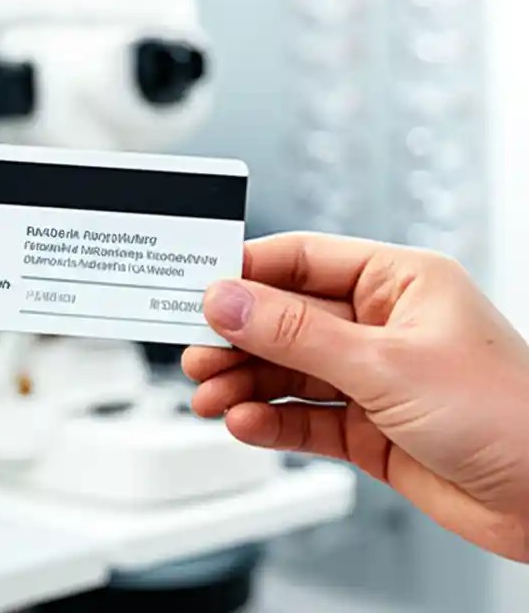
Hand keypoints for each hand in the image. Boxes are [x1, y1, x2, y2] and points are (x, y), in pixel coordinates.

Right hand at [184, 233, 528, 561]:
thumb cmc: (510, 415)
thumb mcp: (385, 364)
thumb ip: (295, 334)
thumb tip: (227, 300)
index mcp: (400, 283)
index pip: (301, 261)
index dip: (244, 274)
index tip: (195, 290)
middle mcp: (383, 326)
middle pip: (283, 320)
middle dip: (236, 339)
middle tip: (196, 356)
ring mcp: (374, 379)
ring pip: (286, 372)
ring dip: (243, 384)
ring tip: (211, 397)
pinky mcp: (368, 429)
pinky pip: (302, 418)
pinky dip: (269, 422)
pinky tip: (246, 423)